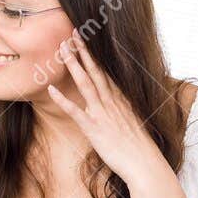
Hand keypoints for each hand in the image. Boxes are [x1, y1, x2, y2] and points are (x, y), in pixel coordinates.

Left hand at [46, 35, 170, 190]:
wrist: (145, 164)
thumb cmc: (141, 148)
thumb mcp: (134, 123)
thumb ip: (124, 112)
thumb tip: (119, 107)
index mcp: (122, 100)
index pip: (105, 72)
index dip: (94, 55)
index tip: (85, 41)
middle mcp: (112, 102)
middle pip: (95, 72)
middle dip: (83, 52)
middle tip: (71, 34)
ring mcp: (102, 114)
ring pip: (85, 84)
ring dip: (73, 66)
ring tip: (62, 50)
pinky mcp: (94, 128)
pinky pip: (75, 111)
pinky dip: (62, 99)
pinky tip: (51, 89)